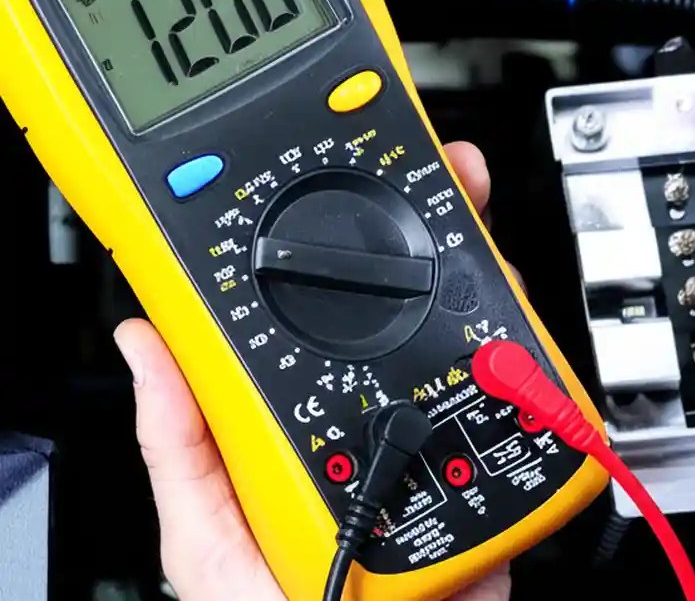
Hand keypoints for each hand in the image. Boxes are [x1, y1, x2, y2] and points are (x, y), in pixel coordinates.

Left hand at [114, 142, 510, 600]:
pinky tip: (519, 334)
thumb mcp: (205, 535)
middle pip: (407, 306)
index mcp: (299, 417)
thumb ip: (179, 445)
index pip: (308, 310)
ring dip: (487, 286)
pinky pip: (521, 407)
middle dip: (436, 234)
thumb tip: (144, 344)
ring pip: (473, 342)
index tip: (333, 176)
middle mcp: (372, 412)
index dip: (321, 237)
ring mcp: (437, 434)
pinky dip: (533, 363)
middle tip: (447, 181)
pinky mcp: (498, 468)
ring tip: (484, 256)